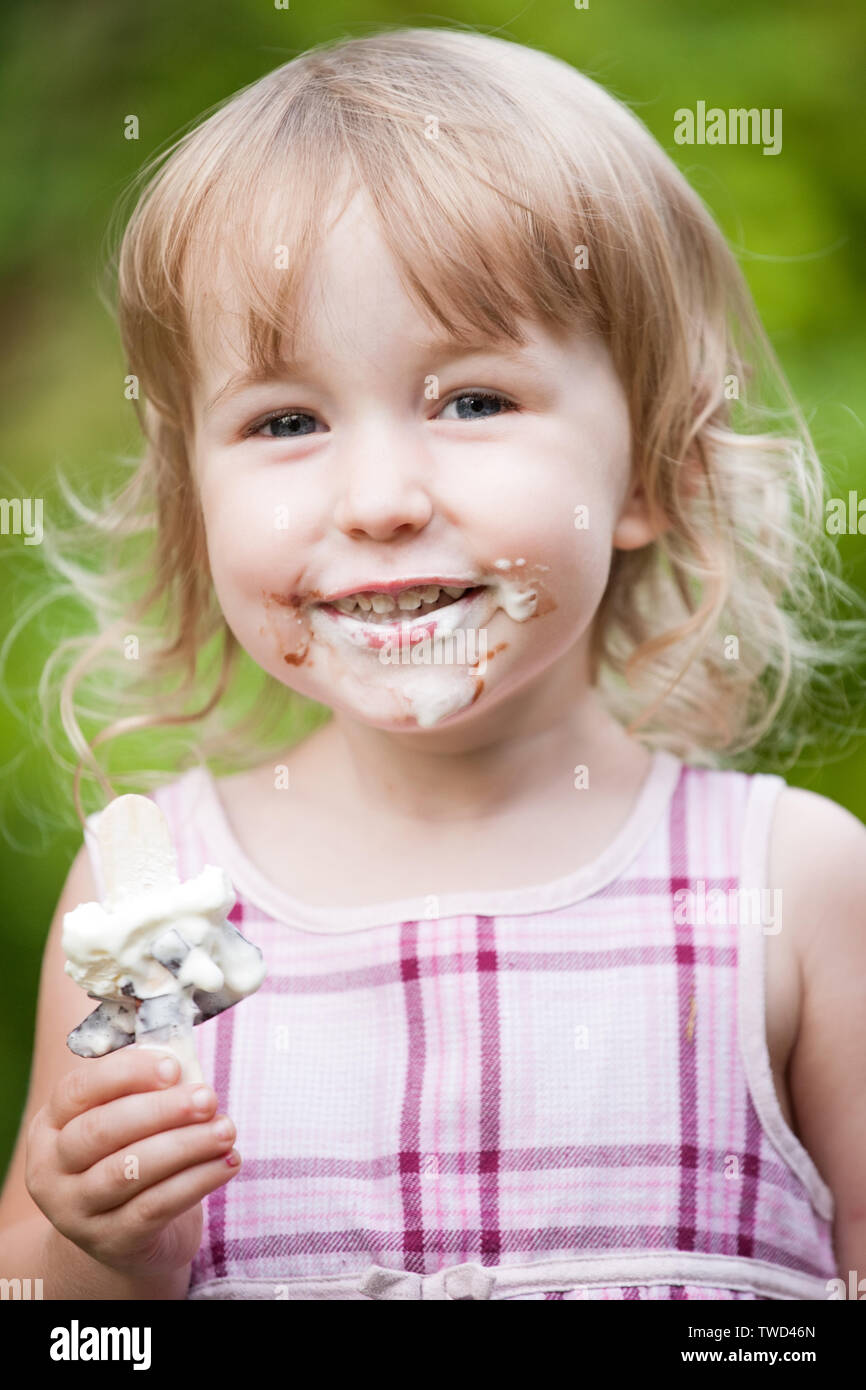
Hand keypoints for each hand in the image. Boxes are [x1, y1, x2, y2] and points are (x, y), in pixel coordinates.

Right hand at [25, 1046, 239, 1277]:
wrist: (123, 1236)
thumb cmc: (130, 1156)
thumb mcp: (124, 1121)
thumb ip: (146, 1088)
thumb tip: (182, 1061)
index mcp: (49, 1125)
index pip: (78, 1089)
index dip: (127, 1073)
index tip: (174, 1067)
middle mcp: (51, 1170)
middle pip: (101, 1130)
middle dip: (161, 1110)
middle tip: (208, 1098)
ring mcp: (75, 1212)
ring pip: (130, 1170)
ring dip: (186, 1145)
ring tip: (225, 1130)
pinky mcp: (111, 1242)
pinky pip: (155, 1206)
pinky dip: (197, 1180)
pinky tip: (227, 1163)